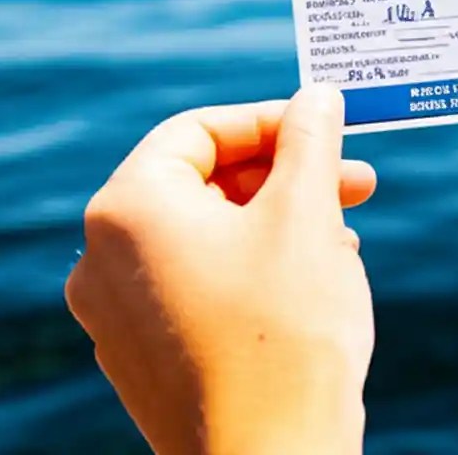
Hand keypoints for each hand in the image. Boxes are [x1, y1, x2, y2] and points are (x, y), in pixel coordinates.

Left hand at [66, 86, 374, 454]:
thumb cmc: (286, 331)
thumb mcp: (306, 212)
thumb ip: (310, 139)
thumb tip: (317, 96)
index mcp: (127, 209)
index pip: (197, 130)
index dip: (270, 120)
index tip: (327, 128)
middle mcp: (102, 260)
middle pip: (202, 185)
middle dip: (285, 176)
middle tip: (355, 181)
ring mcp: (116, 317)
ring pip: (205, 238)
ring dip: (278, 223)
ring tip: (345, 236)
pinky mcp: (143, 360)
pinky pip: (198, 288)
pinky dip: (252, 271)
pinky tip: (313, 283)